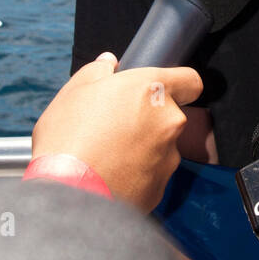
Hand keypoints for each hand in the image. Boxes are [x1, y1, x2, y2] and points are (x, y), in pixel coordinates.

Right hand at [31, 53, 202, 212]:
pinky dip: (136, 174)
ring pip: (161, 146)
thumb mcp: (73, 93)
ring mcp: (168, 157)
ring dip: (142, 148)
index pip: (190, 80)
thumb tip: (109, 63)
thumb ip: (97, 72)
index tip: (160, 91)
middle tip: (115, 126)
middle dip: (148, 120)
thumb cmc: (68, 140)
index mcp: (151, 91)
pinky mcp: (162, 187)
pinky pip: (152, 174)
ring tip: (106, 155)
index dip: (179, 84)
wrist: (68, 196)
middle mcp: (169, 122)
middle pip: (169, 116)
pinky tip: (110, 176)